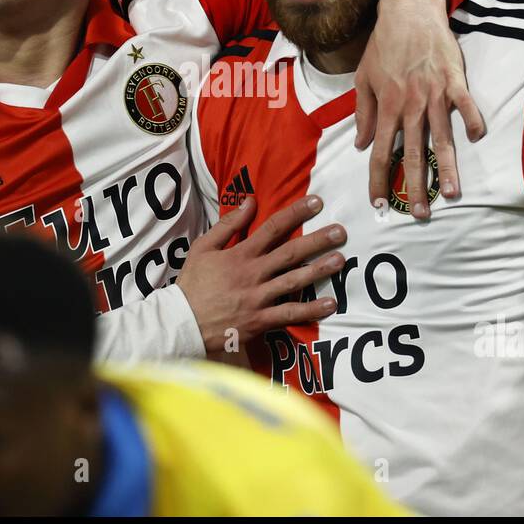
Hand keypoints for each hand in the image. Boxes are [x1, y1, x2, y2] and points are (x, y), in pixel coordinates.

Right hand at [177, 194, 344, 356]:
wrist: (183, 322)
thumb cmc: (192, 284)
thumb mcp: (202, 248)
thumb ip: (228, 225)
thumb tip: (249, 201)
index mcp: (240, 254)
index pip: (272, 228)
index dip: (295, 213)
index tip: (316, 202)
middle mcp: (254, 274)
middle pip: (291, 253)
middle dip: (317, 240)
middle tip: (340, 231)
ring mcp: (259, 298)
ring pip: (294, 281)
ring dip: (319, 270)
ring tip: (340, 261)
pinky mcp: (261, 320)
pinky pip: (289, 314)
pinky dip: (310, 310)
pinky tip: (330, 304)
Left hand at [355, 0, 485, 217]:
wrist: (407, 12)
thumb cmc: (383, 45)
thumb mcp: (364, 79)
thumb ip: (364, 114)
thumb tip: (361, 145)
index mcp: (386, 107)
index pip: (380, 153)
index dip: (379, 180)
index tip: (380, 204)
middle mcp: (410, 106)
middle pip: (412, 154)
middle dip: (415, 187)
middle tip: (421, 214)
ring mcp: (433, 94)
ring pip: (441, 137)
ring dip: (446, 167)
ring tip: (452, 193)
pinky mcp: (454, 80)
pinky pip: (465, 104)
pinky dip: (472, 120)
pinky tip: (477, 138)